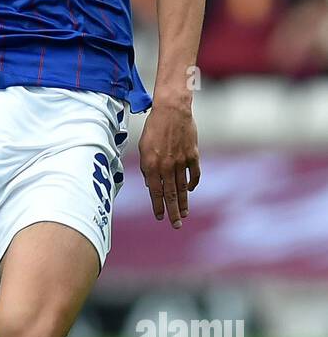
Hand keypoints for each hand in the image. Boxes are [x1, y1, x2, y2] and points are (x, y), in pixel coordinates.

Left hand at [138, 100, 199, 228]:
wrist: (172, 111)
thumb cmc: (154, 128)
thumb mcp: (143, 147)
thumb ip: (146, 168)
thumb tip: (149, 185)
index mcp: (151, 165)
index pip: (155, 192)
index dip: (158, 206)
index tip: (160, 217)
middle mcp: (166, 166)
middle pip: (170, 194)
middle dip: (173, 212)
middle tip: (176, 225)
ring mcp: (181, 162)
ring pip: (183, 188)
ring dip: (184, 203)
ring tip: (184, 214)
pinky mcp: (193, 156)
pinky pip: (194, 174)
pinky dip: (193, 184)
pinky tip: (191, 190)